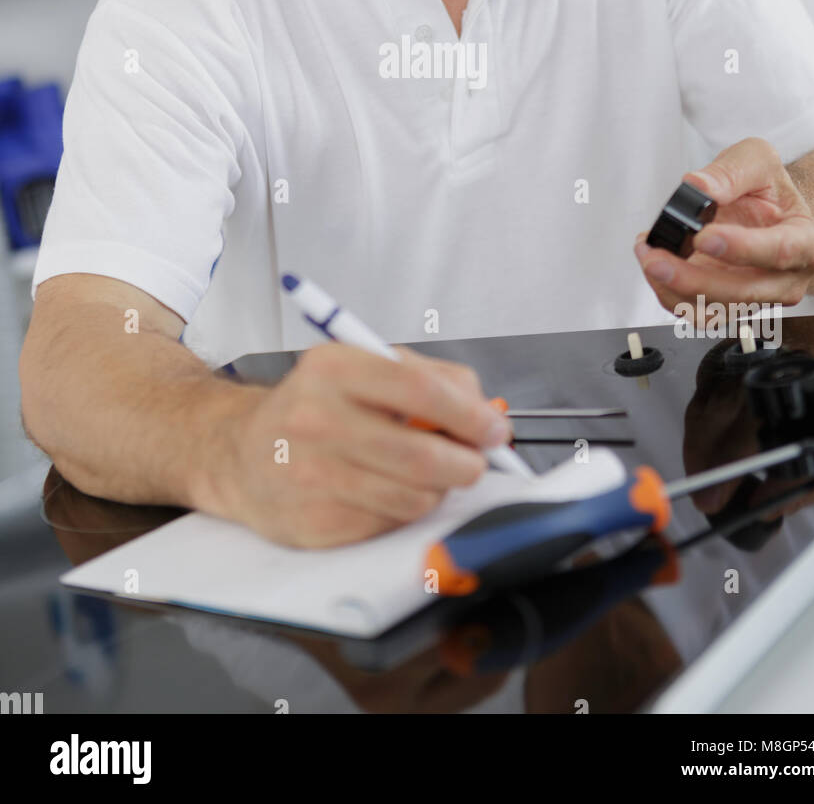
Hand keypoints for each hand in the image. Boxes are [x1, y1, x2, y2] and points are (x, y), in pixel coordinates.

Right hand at [209, 345, 511, 547]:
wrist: (241, 453)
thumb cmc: (314, 407)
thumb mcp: (363, 367)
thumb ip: (431, 379)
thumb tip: (486, 413)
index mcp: (334, 367)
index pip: (421, 391)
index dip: (469, 415)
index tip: (493, 429)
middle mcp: (316, 418)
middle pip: (422, 455)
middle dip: (466, 464)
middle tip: (474, 463)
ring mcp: (311, 475)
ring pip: (412, 497)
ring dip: (435, 490)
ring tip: (421, 475)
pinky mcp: (313, 523)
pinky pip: (387, 525)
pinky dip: (399, 511)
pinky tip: (382, 492)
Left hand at [634, 136, 813, 314]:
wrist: (766, 211)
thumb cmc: (768, 190)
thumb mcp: (757, 160)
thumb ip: (731, 171)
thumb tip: (698, 187)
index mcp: (807, 242)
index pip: (779, 252)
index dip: (740, 248)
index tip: (703, 237)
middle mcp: (786, 279)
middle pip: (743, 293)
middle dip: (694, 280)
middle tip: (657, 259)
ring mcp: (755, 298)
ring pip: (715, 311)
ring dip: (674, 289)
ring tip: (649, 255)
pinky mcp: (726, 306)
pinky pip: (695, 312)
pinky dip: (668, 293)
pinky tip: (655, 264)